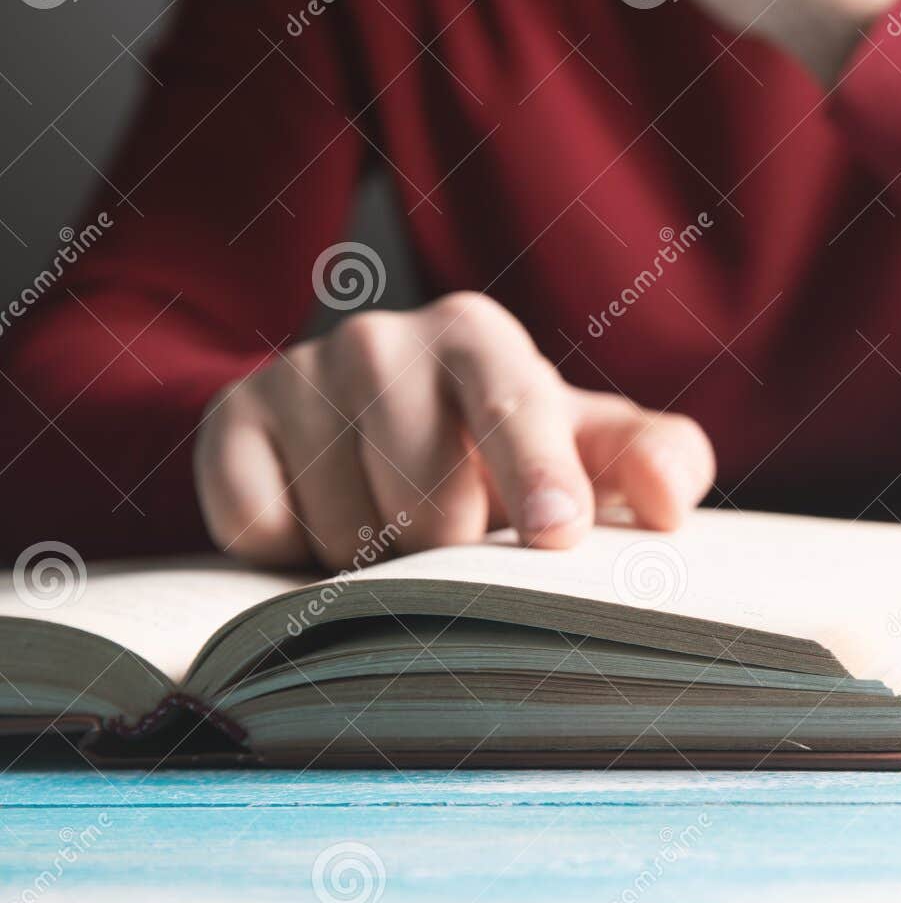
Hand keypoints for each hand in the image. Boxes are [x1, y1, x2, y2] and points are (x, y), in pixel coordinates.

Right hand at [194, 292, 714, 567]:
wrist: (378, 432)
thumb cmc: (510, 452)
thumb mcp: (592, 448)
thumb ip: (657, 461)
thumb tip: (668, 503)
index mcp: (480, 339)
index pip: (510, 405)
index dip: (537, 475)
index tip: (557, 536)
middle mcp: (381, 339)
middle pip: (424, 498)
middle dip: (452, 551)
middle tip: (460, 543)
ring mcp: (297, 373)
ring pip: (342, 526)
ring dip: (376, 563)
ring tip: (396, 534)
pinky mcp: (230, 420)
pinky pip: (258, 528)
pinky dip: (294, 554)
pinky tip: (324, 522)